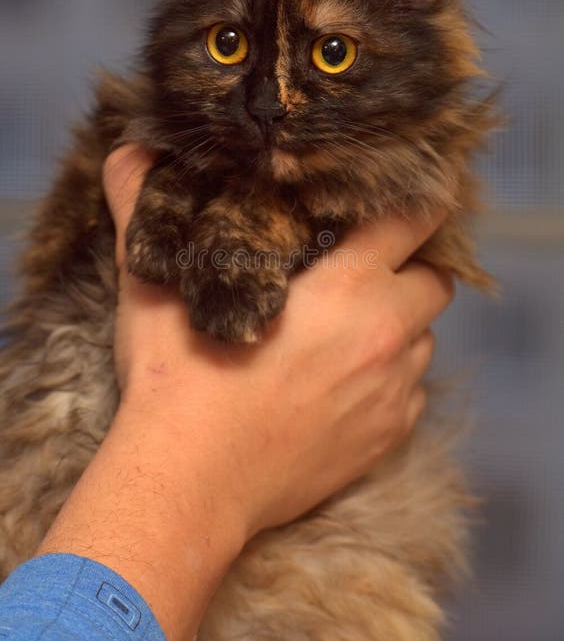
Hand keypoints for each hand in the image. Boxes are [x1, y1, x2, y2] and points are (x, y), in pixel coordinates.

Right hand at [104, 145, 452, 542]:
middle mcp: (385, 336)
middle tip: (362, 270)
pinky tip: (341, 386)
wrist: (190, 487)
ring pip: (424, 339)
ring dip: (399, 327)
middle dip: (409, 269)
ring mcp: (392, 393)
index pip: (417, 220)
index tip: (399, 199)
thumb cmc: (176, 383)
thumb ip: (144, 210)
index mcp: (347, 287)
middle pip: (435, 281)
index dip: (415, 203)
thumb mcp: (155, 289)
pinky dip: (388, 381)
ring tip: (348, 331)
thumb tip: (127, 152)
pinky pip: (410, 394)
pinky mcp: (386, 439)